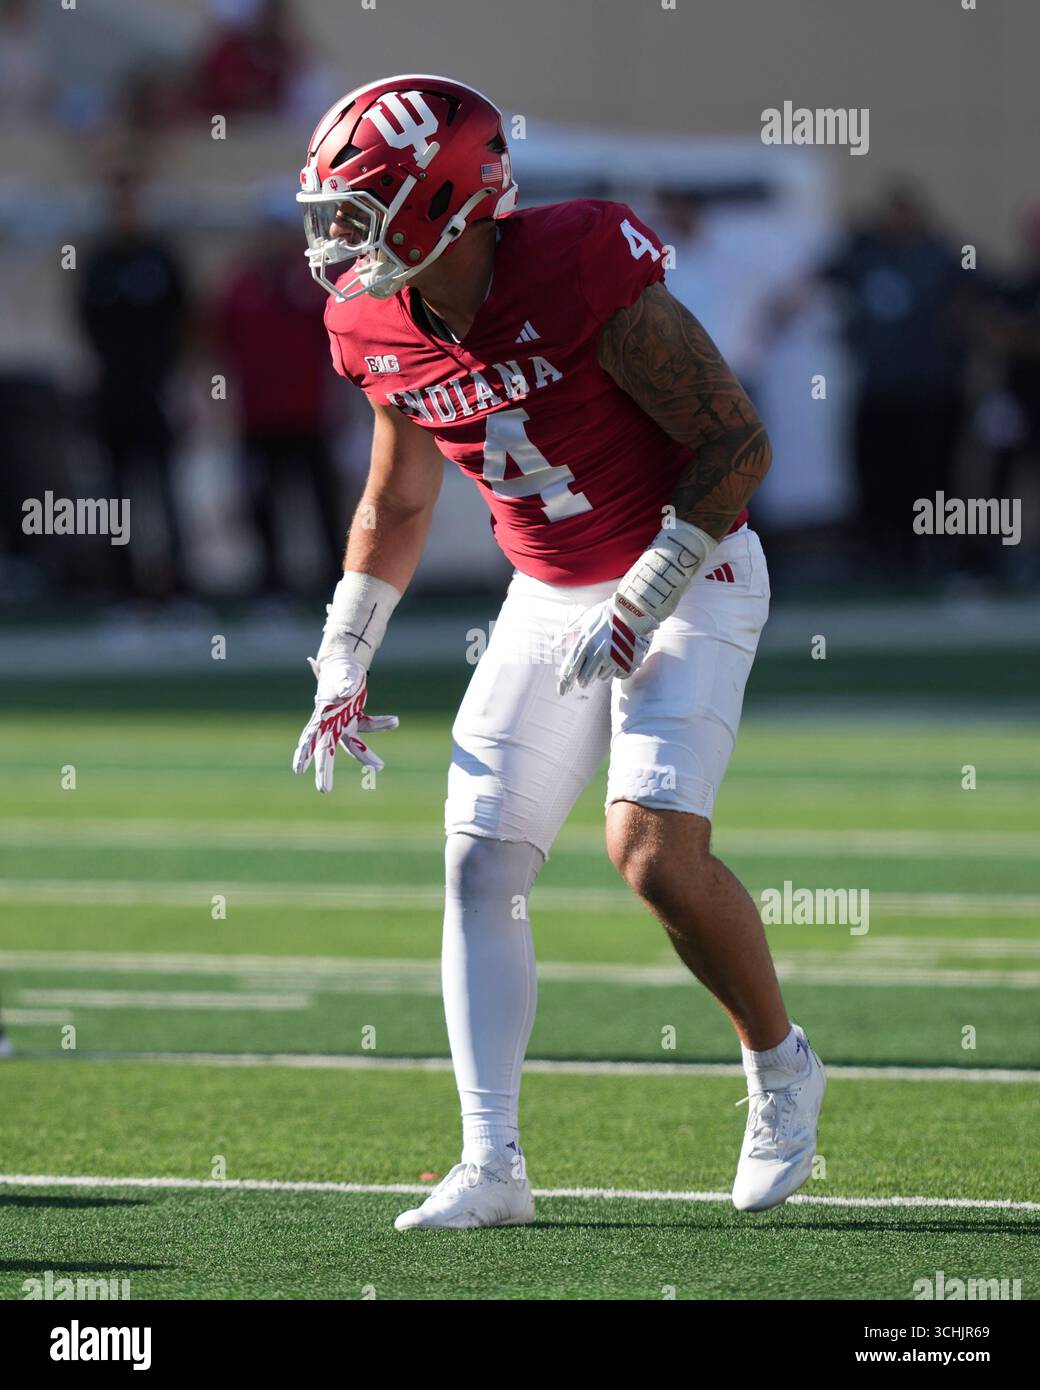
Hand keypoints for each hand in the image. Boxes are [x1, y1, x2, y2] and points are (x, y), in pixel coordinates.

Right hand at [291, 653, 397, 792]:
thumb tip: (347, 693)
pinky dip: (382, 724)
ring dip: (365, 756)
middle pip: (326, 749)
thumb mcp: (343, 673)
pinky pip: (368, 726)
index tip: (298, 770)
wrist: (345, 666)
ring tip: (379, 765)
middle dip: (324, 770)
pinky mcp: (356, 719)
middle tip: (324, 790)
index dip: (305, 752)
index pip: (313, 736)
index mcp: (323, 714)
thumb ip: (345, 683)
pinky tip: (394, 721)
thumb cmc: (340, 670)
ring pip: (352, 745)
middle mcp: (332, 723)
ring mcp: (344, 723)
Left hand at [556, 597, 654, 694]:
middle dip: (583, 679)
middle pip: (584, 679)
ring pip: (601, 677)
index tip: (562, 692)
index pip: (571, 668)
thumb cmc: (608, 614)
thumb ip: (569, 633)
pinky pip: (618, 676)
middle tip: (586, 675)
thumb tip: (554, 645)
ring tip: (609, 655)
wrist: (635, 612)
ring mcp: (614, 660)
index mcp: (586, 642)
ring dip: (601, 672)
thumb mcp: (586, 619)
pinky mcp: (628, 664)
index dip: (565, 682)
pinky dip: (617, 670)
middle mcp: (598, 653)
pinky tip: (620, 657)